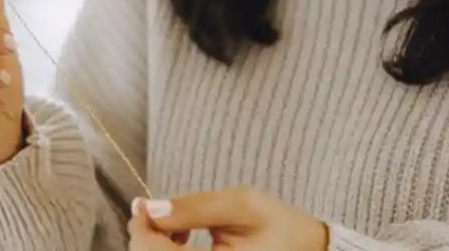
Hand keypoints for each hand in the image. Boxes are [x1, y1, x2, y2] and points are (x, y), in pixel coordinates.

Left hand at [127, 186, 328, 250]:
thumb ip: (195, 207)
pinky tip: (183, 240)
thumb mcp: (242, 205)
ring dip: (156, 246)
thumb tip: (151, 208)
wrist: (307, 249)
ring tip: (179, 226)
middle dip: (147, 237)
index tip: (142, 204)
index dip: (142, 229)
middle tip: (159, 211)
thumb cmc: (280, 225)